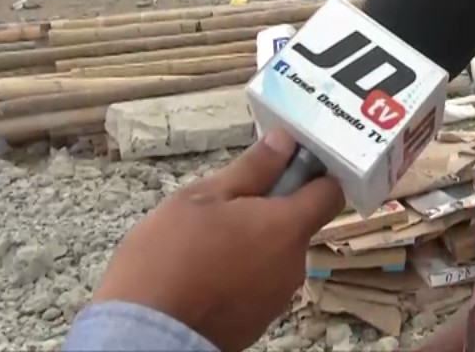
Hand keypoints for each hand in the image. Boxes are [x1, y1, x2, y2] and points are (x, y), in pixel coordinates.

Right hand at [92, 128, 343, 351]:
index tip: (289, 164)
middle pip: (297, 225)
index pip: (330, 193)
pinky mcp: (260, 322)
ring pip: (275, 256)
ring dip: (253, 244)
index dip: (315, 174)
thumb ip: (253, 169)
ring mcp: (279, 297)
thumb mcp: (204, 197)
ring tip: (206, 243)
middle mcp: (295, 264)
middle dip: (269, 211)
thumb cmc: (170, 255)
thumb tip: (287, 141)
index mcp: (288, 227)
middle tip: (224, 207)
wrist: (143, 334)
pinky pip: (260, 285)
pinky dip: (242, 275)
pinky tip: (206, 274)